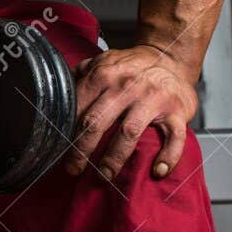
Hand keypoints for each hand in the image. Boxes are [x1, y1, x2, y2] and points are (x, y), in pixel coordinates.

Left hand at [66, 45, 196, 180]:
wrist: (170, 56)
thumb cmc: (132, 66)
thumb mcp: (103, 62)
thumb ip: (80, 75)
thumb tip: (54, 91)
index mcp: (104, 75)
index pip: (78, 107)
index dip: (66, 131)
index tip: (59, 150)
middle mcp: (127, 86)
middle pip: (97, 122)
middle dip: (82, 150)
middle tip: (74, 169)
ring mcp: (153, 98)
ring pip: (129, 133)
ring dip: (114, 159)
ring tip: (104, 175)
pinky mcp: (177, 111)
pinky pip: (174, 137)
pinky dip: (168, 156)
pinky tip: (157, 171)